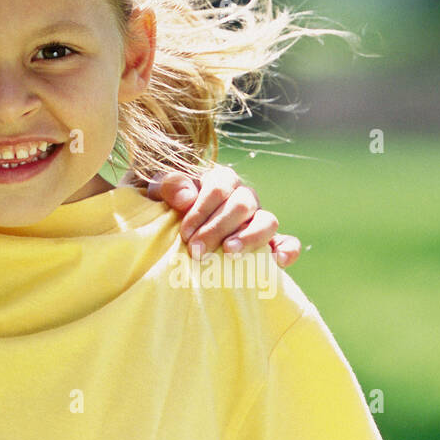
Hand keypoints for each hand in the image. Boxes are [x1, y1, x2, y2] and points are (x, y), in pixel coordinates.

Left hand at [145, 166, 300, 267]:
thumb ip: (167, 185)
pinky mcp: (267, 242)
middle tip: (197, 251)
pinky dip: (286, 249)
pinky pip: (286, 241)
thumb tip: (187, 197)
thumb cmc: (159, 206)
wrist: (162, 224)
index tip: (185, 234)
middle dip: (218, 229)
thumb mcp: (153, 190)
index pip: (219, 187)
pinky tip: (278, 261)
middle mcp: (242, 196)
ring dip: (250, 237)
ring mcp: (257, 218)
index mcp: (218, 179)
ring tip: (229, 253)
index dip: (202, 210)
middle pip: (242, 205)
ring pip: (268, 220)